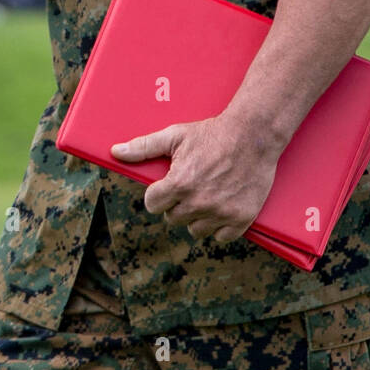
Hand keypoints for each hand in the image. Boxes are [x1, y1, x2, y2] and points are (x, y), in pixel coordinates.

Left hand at [111, 117, 278, 243]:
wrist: (254, 134)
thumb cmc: (212, 133)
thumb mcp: (175, 135)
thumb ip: (144, 147)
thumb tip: (115, 152)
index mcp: (179, 183)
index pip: (152, 205)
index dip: (159, 193)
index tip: (169, 184)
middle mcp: (199, 202)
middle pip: (173, 218)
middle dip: (178, 203)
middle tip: (192, 184)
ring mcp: (221, 213)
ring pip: (196, 230)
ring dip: (198, 216)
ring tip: (208, 194)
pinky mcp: (241, 219)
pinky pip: (221, 237)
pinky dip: (221, 225)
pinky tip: (223, 205)